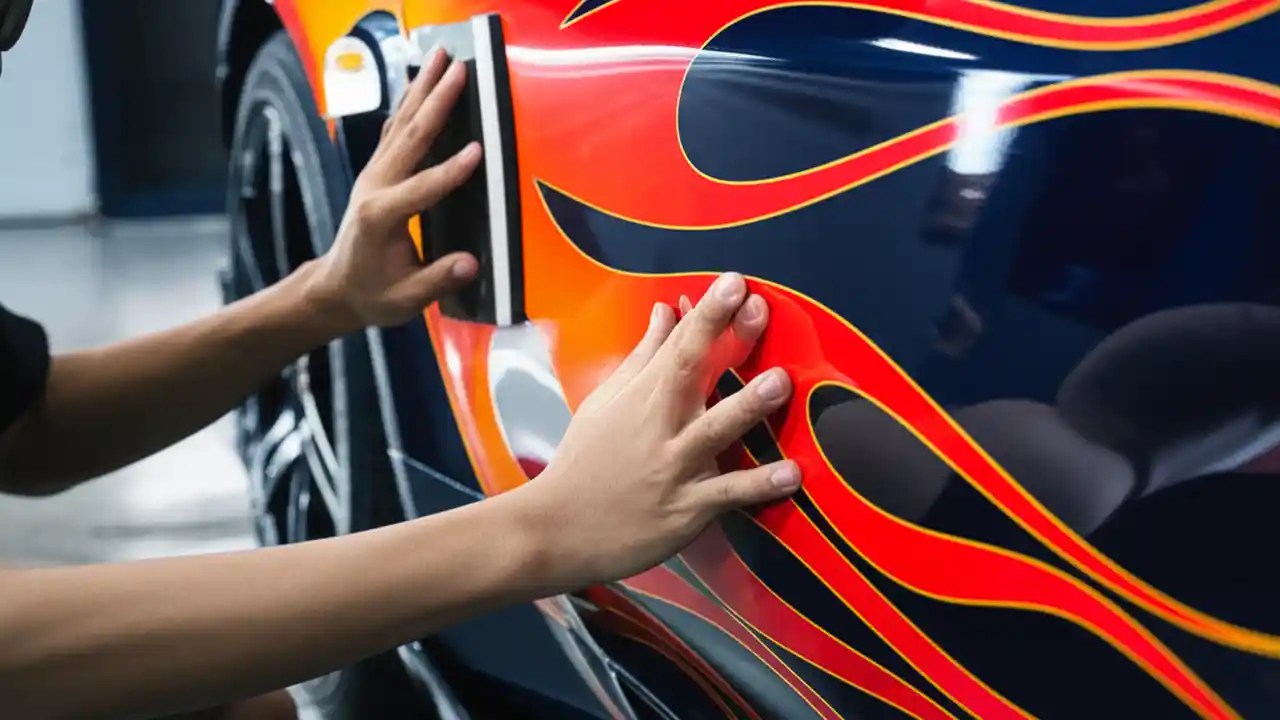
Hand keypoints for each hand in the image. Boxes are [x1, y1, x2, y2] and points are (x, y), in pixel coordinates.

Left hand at [306, 48, 482, 331]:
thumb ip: (437, 280)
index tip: (478, 151)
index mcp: (382, 216)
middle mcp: (374, 187)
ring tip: (443, 56)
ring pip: (402, 122)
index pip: (423, 189)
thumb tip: (470, 264)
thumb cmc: (374, 294)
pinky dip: (411, 101)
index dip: (451, 172)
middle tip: (460, 69)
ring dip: (424, 87)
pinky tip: (423, 81)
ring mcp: (373, 174)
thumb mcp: (405, 299)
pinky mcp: (377, 170)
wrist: (337, 288)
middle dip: (437, 100)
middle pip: (410, 136)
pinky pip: (396, 128)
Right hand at [517, 273, 799, 589]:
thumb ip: (645, 356)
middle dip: (728, 338)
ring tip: (780, 382)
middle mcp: (659, 427)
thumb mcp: (606, 401)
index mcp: (642, 397)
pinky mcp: (686, 510)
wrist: (557, 530)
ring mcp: (673, 468)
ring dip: (748, 406)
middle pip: (694, 374)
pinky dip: (759, 485)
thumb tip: (667, 310)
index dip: (707, 312)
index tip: (734, 281)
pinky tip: (791, 475)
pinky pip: (727, 494)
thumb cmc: (584, 461)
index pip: (678, 344)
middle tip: (759, 308)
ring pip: (715, 432)